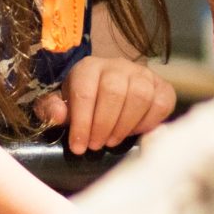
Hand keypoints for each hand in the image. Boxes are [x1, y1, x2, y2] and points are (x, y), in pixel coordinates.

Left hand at [36, 57, 174, 154]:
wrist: (111, 95)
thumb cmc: (84, 104)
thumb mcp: (62, 105)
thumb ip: (51, 109)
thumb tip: (59, 114)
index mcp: (89, 68)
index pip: (85, 91)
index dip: (81, 122)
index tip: (79, 147)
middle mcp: (117, 66)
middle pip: (114, 92)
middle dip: (103, 125)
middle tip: (96, 145)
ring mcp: (143, 74)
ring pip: (140, 95)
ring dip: (125, 125)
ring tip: (112, 141)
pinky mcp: (162, 86)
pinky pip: (162, 103)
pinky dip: (149, 122)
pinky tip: (134, 133)